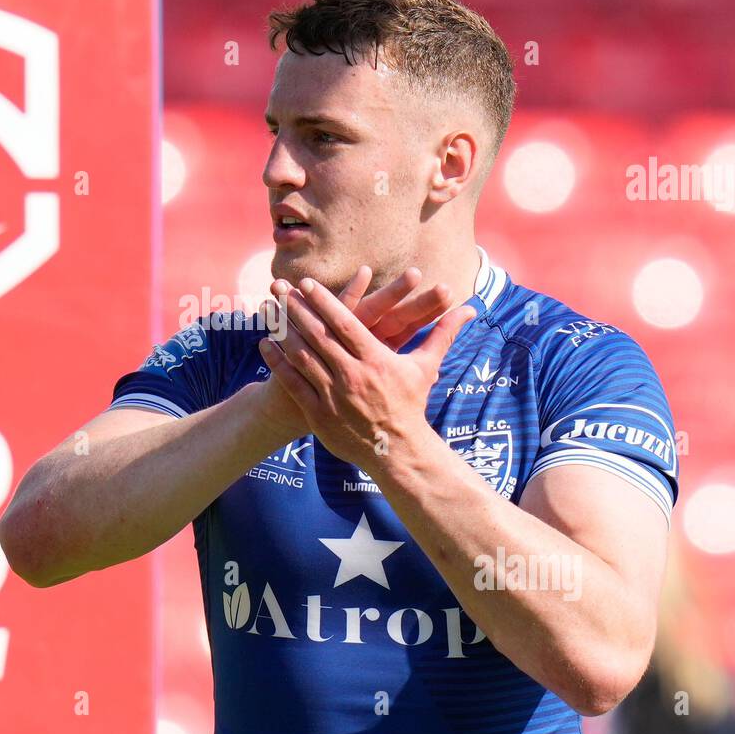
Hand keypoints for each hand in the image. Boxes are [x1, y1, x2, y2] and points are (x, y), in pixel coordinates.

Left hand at [256, 274, 476, 470]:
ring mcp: (333, 395)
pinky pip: (293, 384)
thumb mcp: (426, 367)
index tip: (307, 283)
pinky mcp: (318, 414)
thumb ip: (443, 334)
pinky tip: (264, 344)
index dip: (325, 301)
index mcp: (376, 360)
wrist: (397, 451)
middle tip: (278, 286)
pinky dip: (277, 363)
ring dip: (282, 330)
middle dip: (296, 308)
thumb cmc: (411, 405)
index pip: (346, 324)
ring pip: (302, 356)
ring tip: (269, 308)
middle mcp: (352, 375)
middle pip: (318, 335)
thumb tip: (469, 310)